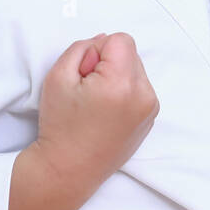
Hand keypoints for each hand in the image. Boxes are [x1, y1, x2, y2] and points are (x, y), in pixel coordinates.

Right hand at [32, 33, 159, 197]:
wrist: (69, 169)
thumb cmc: (60, 125)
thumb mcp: (58, 75)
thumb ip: (82, 47)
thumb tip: (104, 40)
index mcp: (122, 83)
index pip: (120, 40)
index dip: (97, 51)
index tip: (85, 74)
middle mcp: (144, 95)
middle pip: (131, 54)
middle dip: (109, 63)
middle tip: (88, 90)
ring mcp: (150, 108)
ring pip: (136, 70)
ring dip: (117, 77)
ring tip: (97, 103)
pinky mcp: (150, 118)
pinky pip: (140, 88)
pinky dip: (124, 91)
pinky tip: (106, 111)